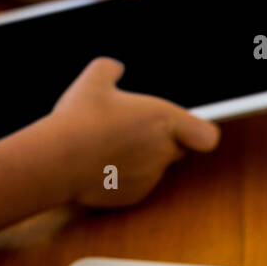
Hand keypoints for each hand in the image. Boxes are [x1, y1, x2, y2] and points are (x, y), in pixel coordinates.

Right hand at [35, 56, 218, 207]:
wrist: (59, 160)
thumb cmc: (80, 117)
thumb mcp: (93, 78)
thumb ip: (111, 68)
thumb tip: (115, 68)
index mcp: (164, 121)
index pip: (207, 135)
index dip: (198, 132)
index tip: (186, 128)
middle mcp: (163, 152)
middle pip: (178, 150)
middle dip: (162, 142)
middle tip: (133, 131)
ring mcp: (150, 178)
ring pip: (154, 169)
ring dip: (140, 160)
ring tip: (107, 147)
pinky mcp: (133, 197)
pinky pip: (136, 186)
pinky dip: (123, 178)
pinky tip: (100, 166)